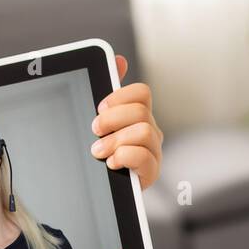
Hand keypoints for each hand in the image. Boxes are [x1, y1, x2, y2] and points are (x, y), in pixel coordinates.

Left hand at [90, 55, 162, 189]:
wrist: (97, 189)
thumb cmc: (99, 153)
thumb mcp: (99, 120)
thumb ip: (106, 90)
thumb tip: (119, 60)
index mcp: (138, 115)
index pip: (142, 93)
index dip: (120, 97)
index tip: (99, 107)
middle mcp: (150, 131)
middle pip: (141, 111)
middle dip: (112, 120)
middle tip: (95, 131)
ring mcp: (153, 152)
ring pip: (143, 131)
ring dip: (115, 141)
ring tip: (99, 151)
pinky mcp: (151, 173)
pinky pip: (144, 156)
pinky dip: (123, 157)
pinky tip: (111, 164)